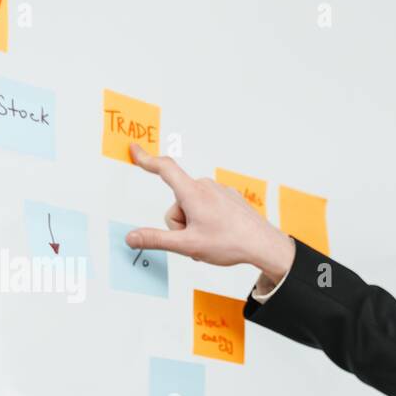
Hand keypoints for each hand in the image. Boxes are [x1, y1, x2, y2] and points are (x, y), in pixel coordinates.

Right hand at [124, 143, 295, 277]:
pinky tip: (221, 234)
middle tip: (197, 241)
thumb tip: (131, 238)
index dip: (146, 160)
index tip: (135, 150)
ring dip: (194, 225)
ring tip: (211, 240)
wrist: (264, 245)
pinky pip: (207, 208)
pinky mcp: (229, 198)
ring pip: (192, 207)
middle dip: (181, 224)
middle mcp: (206, 186)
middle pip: (177, 203)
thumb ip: (156, 240)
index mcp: (193, 193)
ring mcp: (219, 191)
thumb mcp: (188, 245)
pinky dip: (207, 222)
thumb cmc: (231, 243)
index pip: (164, 169)